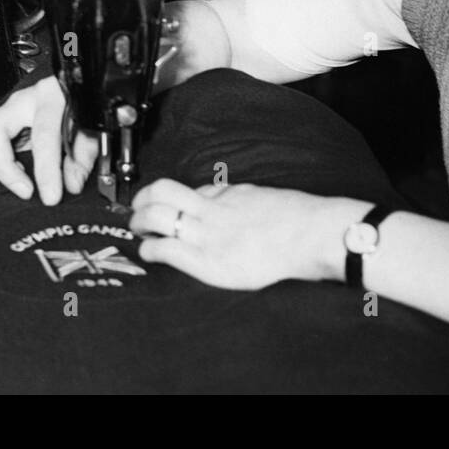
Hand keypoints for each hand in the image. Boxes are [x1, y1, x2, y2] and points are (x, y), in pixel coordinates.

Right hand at [0, 76, 98, 204]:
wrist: (70, 85)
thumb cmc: (78, 105)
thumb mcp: (91, 128)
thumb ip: (83, 156)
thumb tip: (72, 184)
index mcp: (52, 98)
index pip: (43, 135)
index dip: (46, 171)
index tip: (50, 196)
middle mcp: (23, 100)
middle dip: (3, 167)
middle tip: (24, 190)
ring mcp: (5, 106)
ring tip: (13, 174)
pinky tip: (1, 163)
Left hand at [131, 178, 365, 289]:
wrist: (311, 234)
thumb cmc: (299, 220)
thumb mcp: (264, 199)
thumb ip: (243, 200)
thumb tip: (232, 202)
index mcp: (227, 194)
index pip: (190, 189)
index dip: (171, 197)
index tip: (166, 203)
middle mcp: (212, 208)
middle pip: (162, 191)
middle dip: (142, 200)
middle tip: (137, 211)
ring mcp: (207, 232)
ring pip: (157, 215)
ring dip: (139, 221)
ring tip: (137, 229)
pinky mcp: (206, 259)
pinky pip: (165, 248)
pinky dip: (150, 249)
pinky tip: (149, 252)